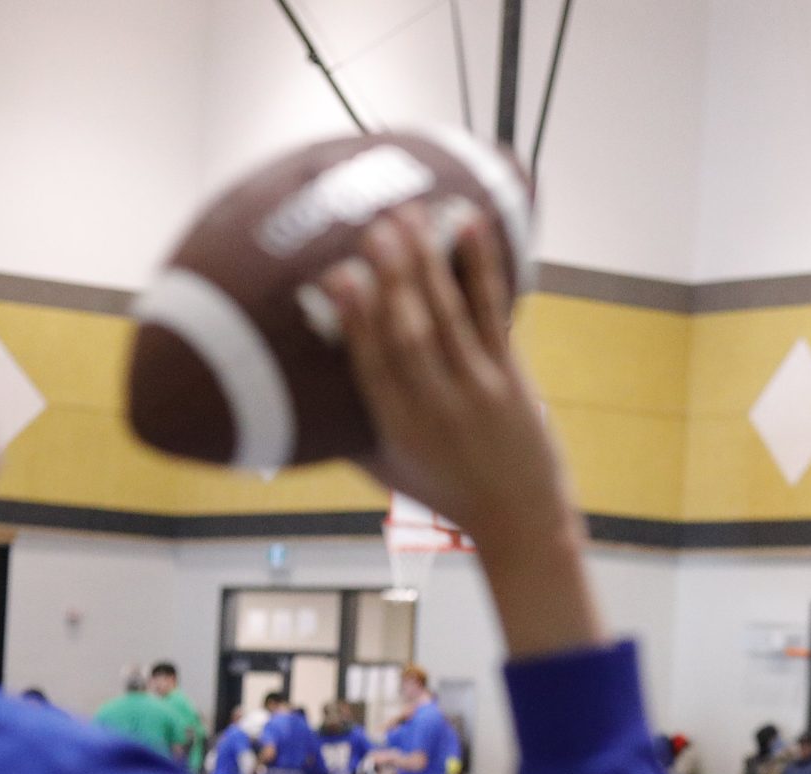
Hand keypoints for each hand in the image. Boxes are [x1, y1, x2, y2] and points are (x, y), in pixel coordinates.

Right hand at [326, 204, 580, 571]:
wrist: (521, 523)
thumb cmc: (446, 493)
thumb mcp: (386, 471)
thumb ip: (345, 432)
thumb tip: (290, 397)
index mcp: (397, 427)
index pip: (371, 364)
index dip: (354, 319)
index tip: (334, 277)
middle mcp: (436, 406)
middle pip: (409, 333)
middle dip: (391, 278)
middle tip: (374, 225)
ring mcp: (477, 390)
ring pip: (447, 317)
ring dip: (427, 263)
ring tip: (409, 214)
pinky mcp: (511, 378)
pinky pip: (491, 313)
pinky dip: (480, 268)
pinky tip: (470, 226)